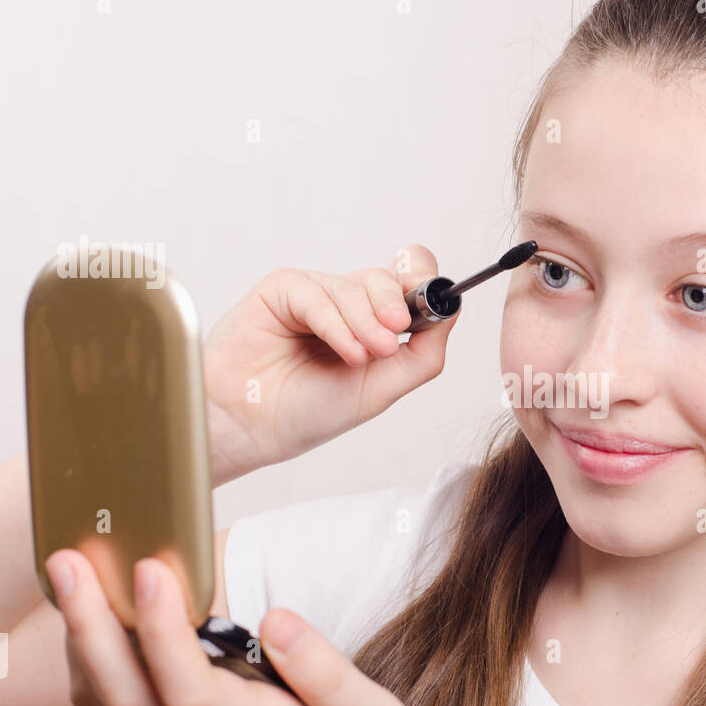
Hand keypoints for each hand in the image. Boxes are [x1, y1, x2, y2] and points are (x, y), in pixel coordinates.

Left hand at [45, 548, 424, 705]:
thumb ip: (330, 677)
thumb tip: (277, 620)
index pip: (190, 691)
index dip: (162, 631)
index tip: (153, 570)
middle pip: (123, 696)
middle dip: (88, 624)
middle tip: (68, 561)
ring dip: (83, 640)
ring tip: (74, 576)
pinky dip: (96, 661)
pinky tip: (101, 620)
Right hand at [202, 245, 458, 484]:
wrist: (253, 427)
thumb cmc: (310, 411)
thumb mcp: (384, 388)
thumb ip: (424, 352)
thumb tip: (453, 310)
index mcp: (374, 322)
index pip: (410, 282)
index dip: (425, 285)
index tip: (434, 305)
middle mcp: (347, 304)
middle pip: (388, 278)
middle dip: (396, 308)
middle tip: (390, 343)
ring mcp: (316, 294)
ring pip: (357, 286)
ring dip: (365, 324)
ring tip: (362, 358)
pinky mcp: (283, 290)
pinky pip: (318, 293)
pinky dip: (336, 324)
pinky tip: (343, 352)